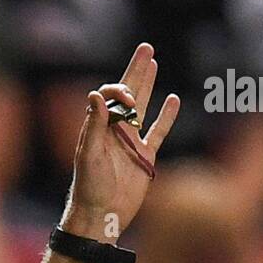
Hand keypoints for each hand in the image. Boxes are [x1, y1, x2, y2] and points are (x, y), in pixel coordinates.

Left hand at [64, 42, 180, 239]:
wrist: (102, 215)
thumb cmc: (89, 187)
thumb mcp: (88, 154)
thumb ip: (94, 125)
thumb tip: (97, 94)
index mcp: (101, 127)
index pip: (112, 96)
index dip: (119, 90)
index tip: (127, 95)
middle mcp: (116, 131)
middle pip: (129, 93)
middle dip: (136, 70)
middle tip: (146, 48)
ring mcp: (132, 142)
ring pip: (143, 107)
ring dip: (148, 85)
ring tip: (154, 63)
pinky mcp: (145, 158)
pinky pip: (158, 132)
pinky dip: (166, 117)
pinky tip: (173, 100)